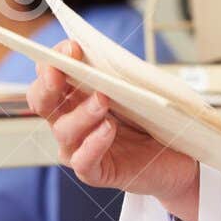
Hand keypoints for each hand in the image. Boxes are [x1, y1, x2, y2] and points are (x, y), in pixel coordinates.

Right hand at [26, 40, 200, 220]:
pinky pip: (84, 161)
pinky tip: (108, 129)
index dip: (55, 58)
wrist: (179, 156)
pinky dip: (93, 143)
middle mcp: (68, 120)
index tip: (72, 47)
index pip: (49, 73)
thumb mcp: (136, 88)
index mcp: (74, 95)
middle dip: (47, 84)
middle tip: (60, 72)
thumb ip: (117, 74)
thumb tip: (105, 56)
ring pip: (63, 130)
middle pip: (41, 101)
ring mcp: (79, 148)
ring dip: (81, 112)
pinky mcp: (96, 172)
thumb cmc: (153, 117)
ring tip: (102, 100)